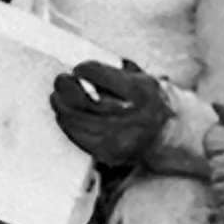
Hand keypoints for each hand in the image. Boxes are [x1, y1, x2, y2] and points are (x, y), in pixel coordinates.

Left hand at [50, 59, 171, 166]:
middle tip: (61, 80)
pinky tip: (64, 114)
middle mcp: (132, 117)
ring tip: (57, 96)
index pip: (101, 75)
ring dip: (61, 106)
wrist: (166, 134)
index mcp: (141, 92)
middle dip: (66, 88)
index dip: (85, 69)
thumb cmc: (148, 101)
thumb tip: (81, 68)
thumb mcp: (140, 78)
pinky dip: (67, 124)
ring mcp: (121, 139)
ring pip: (77, 121)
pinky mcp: (110, 154)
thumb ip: (114, 72)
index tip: (79, 68)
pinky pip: (79, 138)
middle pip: (85, 101)